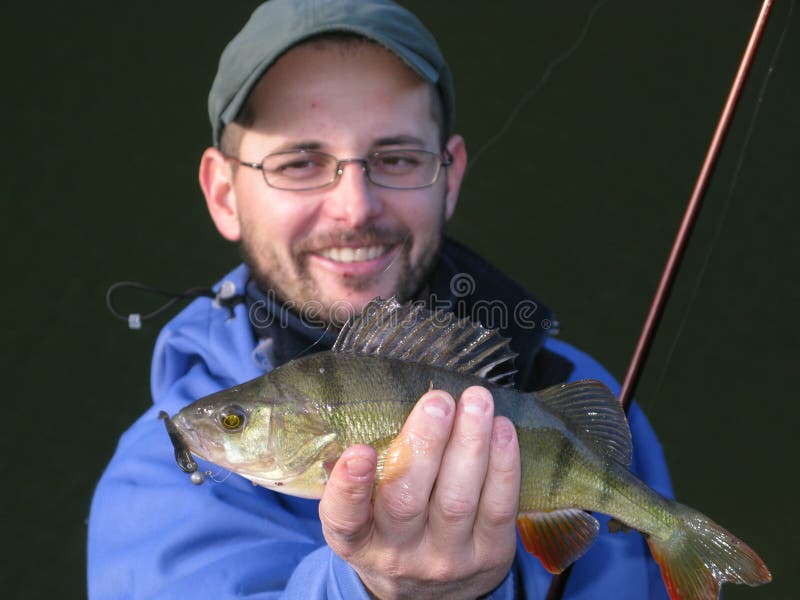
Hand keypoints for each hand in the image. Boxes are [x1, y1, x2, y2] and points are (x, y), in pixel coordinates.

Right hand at [319, 386, 520, 599]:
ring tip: (476, 401)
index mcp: (359, 540)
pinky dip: (503, 465)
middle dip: (426, 444)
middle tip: (438, 401)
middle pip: (407, 501)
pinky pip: (499, 508)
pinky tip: (501, 429)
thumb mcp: (363, 513)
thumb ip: (364, 474)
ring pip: (457, 500)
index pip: (345, 518)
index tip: (359, 452)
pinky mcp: (489, 555)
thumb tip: (374, 409)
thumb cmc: (390, 531)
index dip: (349, 486)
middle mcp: (399, 553)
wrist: (429, 591)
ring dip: (470, 444)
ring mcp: (447, 558)